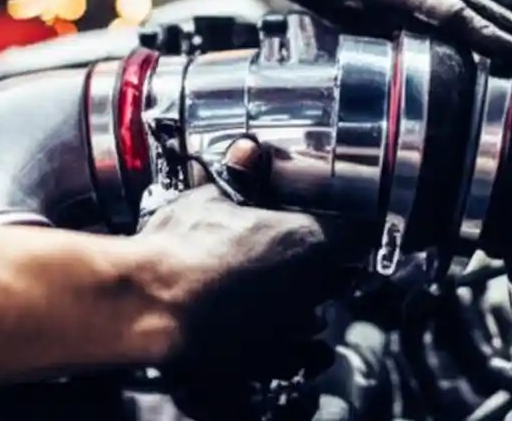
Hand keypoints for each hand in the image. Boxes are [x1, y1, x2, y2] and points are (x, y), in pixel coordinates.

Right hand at [136, 139, 352, 415]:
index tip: (348, 223)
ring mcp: (295, 326)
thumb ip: (240, 177)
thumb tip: (247, 151)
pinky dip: (292, 341)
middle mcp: (313, 285)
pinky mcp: (274, 360)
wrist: (150, 304)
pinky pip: (301, 352)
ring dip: (308, 301)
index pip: (361, 233)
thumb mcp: (211, 199)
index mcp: (308, 240)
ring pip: (320, 312)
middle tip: (301, 252)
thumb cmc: (181, 247)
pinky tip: (270, 328)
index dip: (357, 228)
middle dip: (330, 264)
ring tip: (277, 290)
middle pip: (344, 273)